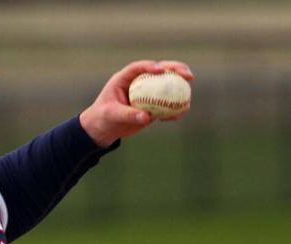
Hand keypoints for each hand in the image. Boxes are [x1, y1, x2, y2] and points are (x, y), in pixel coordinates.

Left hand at [79, 60, 194, 148]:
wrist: (103, 130)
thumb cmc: (102, 118)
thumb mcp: (112, 115)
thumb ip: (128, 114)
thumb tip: (147, 117)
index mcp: (125, 78)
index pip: (138, 68)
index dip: (150, 66)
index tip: (162, 70)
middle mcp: (138, 83)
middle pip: (158, 72)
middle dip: (175, 70)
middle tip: (188, 75)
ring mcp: (146, 94)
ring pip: (165, 87)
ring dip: (179, 88)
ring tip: (188, 93)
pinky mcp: (151, 107)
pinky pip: (165, 106)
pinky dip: (173, 109)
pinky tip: (182, 113)